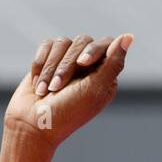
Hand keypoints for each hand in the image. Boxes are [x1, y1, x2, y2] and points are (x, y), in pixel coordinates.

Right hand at [3, 33, 132, 147]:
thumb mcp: (94, 89)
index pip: (106, 45)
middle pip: (82, 40)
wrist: (32, 124)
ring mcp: (68, 63)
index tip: (82, 64)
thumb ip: (113, 63)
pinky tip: (38, 83)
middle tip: (57, 88)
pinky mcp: (48, 61)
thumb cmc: (67, 112)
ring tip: (45, 90)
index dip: (92, 50)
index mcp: (105, 76)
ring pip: (62, 42)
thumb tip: (129, 36)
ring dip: (51, 68)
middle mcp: (88, 68)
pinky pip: (46, 45)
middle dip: (66, 65)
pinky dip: (40, 64)